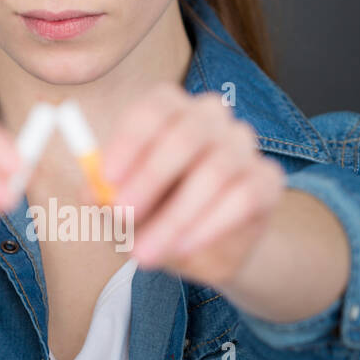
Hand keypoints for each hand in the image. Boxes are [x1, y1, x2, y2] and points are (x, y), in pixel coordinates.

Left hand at [96, 83, 285, 285]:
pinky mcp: (268, 180)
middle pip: (187, 132)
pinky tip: (185, 247)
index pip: (155, 108)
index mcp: (171, 112)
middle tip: (123, 216)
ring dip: (176, 216)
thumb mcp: (122, 212)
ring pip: (216, 170)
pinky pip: (244, 196)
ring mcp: (243, 146)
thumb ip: (106, 199)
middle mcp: (211, 119)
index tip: (107, 178)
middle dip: (151, 177)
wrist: (206, 247)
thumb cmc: (157, 216)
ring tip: (147, 252)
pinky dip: (210, 225)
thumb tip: (92, 192)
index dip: (130, 141)